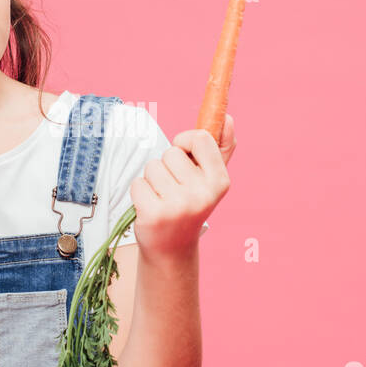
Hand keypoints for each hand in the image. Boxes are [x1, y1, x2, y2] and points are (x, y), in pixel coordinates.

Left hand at [130, 113, 234, 258]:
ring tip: (162, 198)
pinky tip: (150, 207)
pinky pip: (137, 182)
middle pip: (171, 153)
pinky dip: (139, 192)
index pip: (200, 138)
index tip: (184, 156)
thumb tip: (227, 118)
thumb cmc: (190, 205)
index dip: (185, 142)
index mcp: (220, 182)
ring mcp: (178, 206)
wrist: (172, 248)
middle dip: (167, 166)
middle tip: (173, 190)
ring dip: (152, 179)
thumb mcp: (211, 179)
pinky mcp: (153, 214)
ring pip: (152, 166)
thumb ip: (221, 147)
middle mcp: (202, 194)